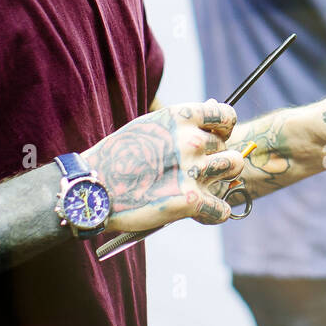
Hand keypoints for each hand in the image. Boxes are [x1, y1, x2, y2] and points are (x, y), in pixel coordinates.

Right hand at [83, 100, 245, 232]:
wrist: (92, 187)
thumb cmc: (119, 156)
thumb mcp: (150, 125)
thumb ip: (182, 123)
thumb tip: (213, 112)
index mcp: (181, 116)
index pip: (227, 116)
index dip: (224, 130)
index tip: (214, 140)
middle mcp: (191, 139)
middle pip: (228, 148)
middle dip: (215, 159)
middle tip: (193, 172)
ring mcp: (192, 169)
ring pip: (232, 170)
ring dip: (219, 181)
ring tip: (198, 187)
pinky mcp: (190, 200)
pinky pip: (222, 209)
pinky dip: (215, 213)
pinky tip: (200, 212)